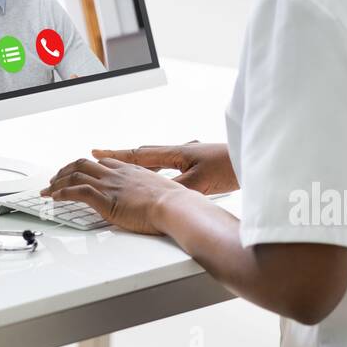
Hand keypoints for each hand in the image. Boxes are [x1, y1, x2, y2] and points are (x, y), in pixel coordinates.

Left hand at [41, 157, 188, 234]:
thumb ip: (155, 194)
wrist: (175, 207)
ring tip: (48, 189)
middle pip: (83, 164)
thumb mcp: (165, 192)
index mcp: (131, 171)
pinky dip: (62, 193)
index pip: (103, 162)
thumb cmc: (176, 204)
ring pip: (75, 175)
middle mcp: (117, 174)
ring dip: (58, 182)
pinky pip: (76, 191)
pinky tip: (55, 197)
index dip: (88, 165)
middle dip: (66, 170)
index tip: (79, 169)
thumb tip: (159, 204)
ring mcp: (110, 185)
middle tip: (56, 178)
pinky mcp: (105, 200)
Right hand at [95, 142, 238, 195]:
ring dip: (137, 162)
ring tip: (121, 168)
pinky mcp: (196, 164)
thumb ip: (177, 188)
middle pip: (142, 153)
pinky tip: (156, 178)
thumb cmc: (228, 166)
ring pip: (155, 159)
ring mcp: (187, 156)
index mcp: (174, 153)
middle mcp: (178, 152)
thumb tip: (156, 195)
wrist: (252, 158)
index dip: (115, 154)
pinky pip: (167, 166)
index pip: (138, 153)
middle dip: (120, 156)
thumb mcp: (199, 181)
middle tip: (99, 158)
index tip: (95, 152)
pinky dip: (155, 169)